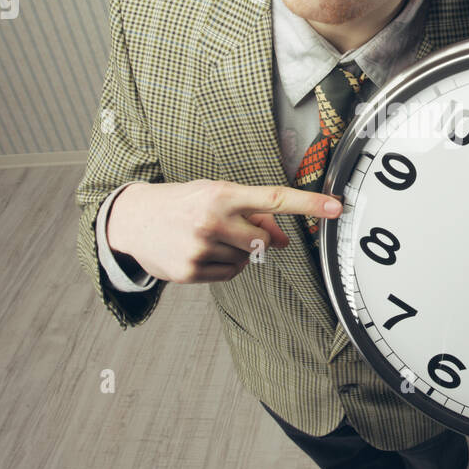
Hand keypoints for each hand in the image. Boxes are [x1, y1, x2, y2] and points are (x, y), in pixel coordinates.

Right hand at [105, 178, 343, 283]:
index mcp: (221, 194)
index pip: (274, 199)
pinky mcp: (191, 271)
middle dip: (257, 236)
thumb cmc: (181, 203)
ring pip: (247, 259)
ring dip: (237, 251)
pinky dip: (224, 265)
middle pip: (263, 239)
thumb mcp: (214, 196)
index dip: (309, 204)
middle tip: (233, 227)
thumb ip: (251, 213)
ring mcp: (200, 247)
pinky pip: (230, 274)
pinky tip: (202, 251)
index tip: (337, 207)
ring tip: (208, 237)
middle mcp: (211, 220)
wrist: (132, 219)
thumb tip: (284, 239)